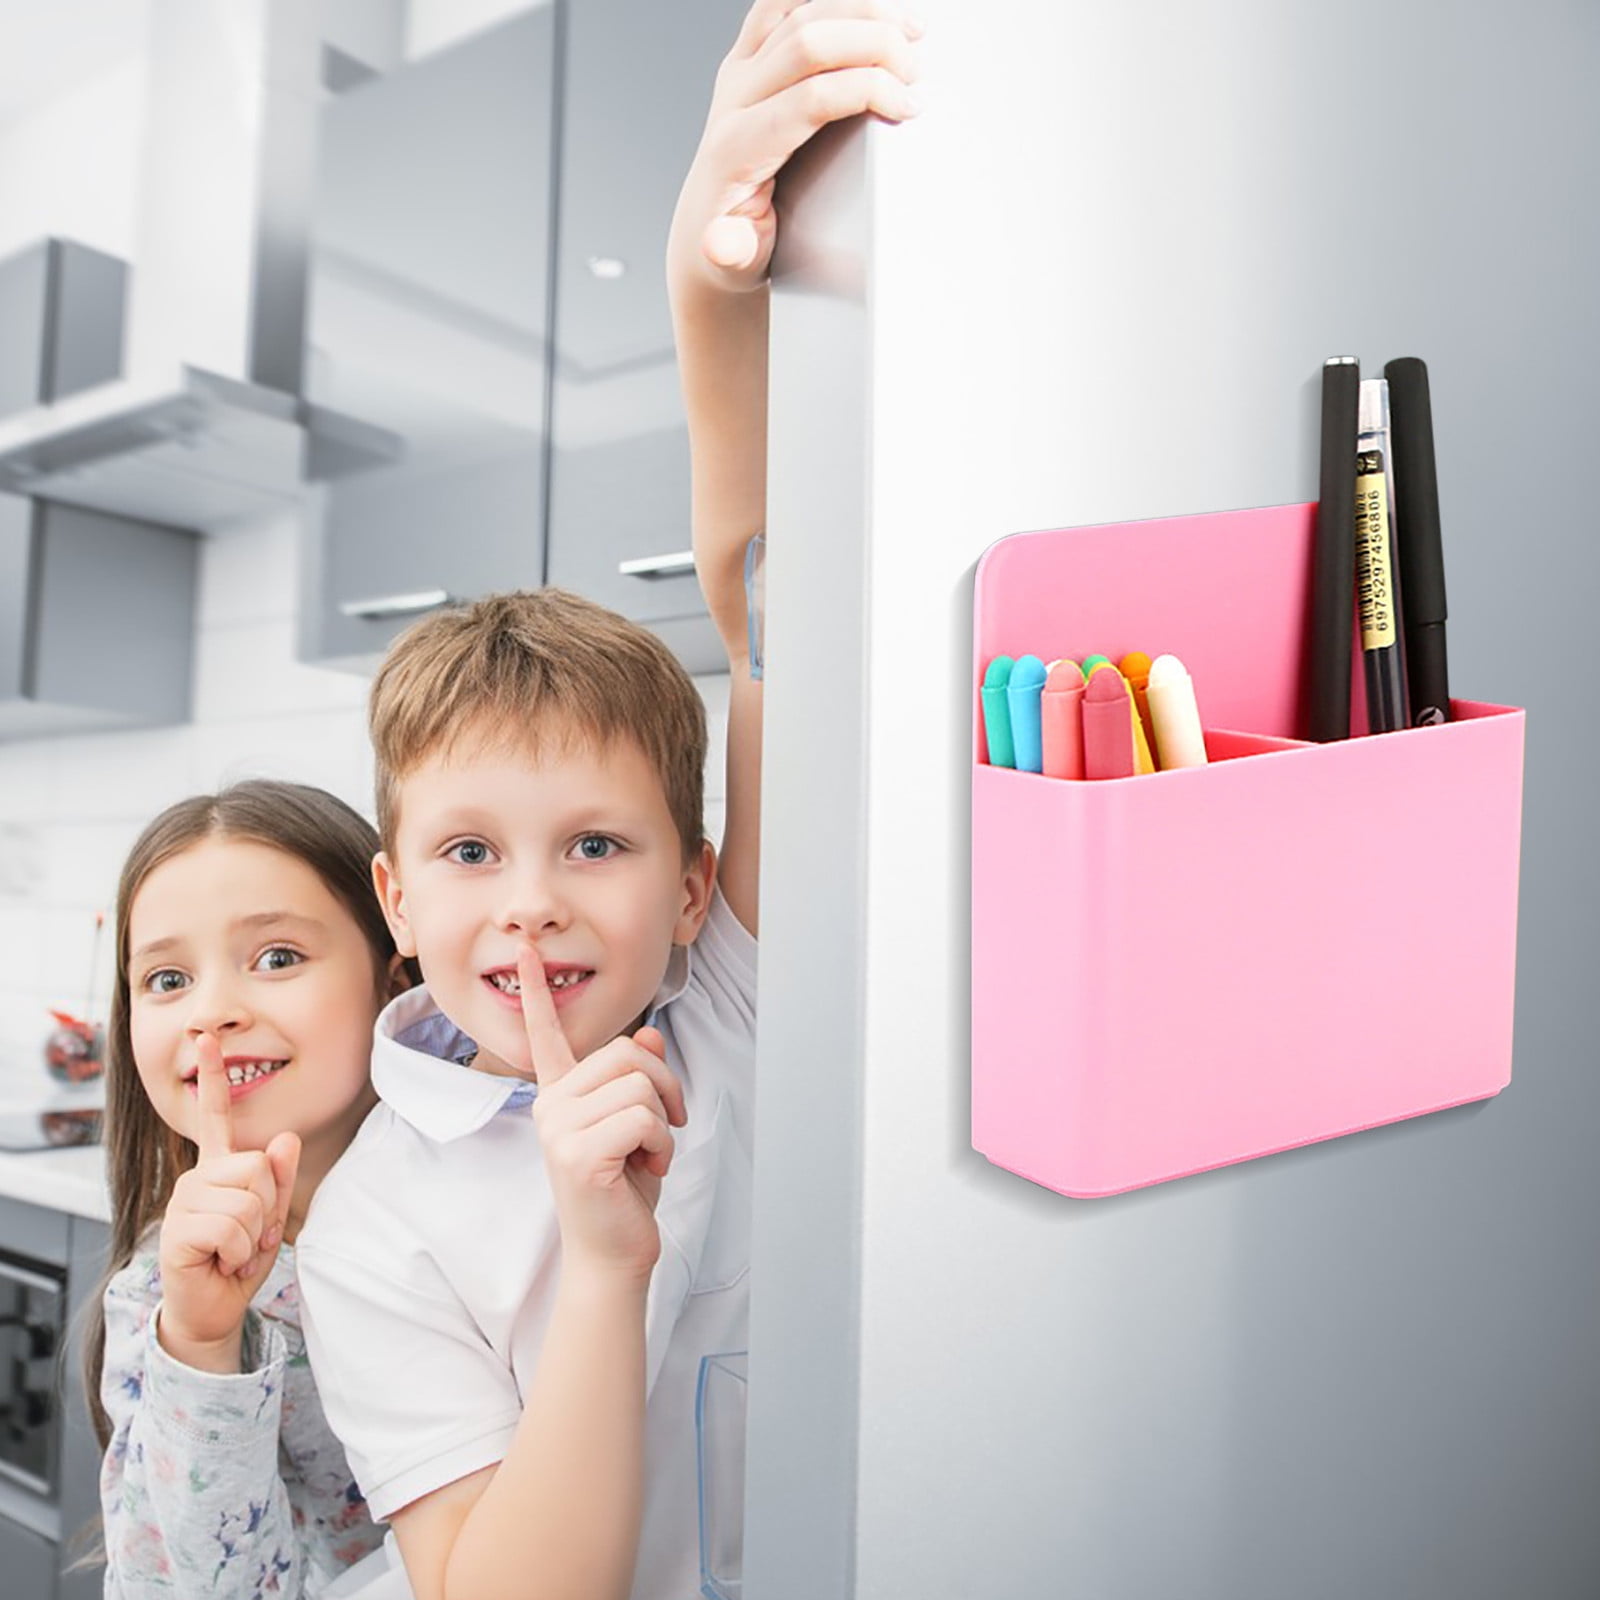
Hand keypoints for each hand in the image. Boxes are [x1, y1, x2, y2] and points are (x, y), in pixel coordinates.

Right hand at [156, 1033, 300, 1372]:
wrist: (213, 1307)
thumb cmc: (240, 1259)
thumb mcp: (271, 1216)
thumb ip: (280, 1179)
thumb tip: (285, 1138)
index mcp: (219, 1168)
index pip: (217, 1116)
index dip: (215, 1077)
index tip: (209, 1039)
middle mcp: (198, 1177)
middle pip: (258, 1167)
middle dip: (268, 1207)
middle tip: (248, 1233)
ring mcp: (185, 1201)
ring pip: (249, 1199)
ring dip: (254, 1234)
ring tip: (234, 1248)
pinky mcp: (178, 1230)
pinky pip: (233, 1227)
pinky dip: (240, 1251)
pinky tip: (222, 1260)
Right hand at [517, 947, 688, 1284]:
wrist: (614, 1253)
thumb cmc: (624, 1190)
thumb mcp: (637, 1125)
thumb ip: (638, 1079)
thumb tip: (649, 1038)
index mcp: (560, 1095)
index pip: (545, 1036)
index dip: (536, 991)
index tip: (525, 952)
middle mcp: (551, 1106)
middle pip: (625, 1055)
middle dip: (664, 1087)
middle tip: (668, 1126)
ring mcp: (559, 1129)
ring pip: (640, 1085)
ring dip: (665, 1121)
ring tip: (651, 1153)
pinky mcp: (577, 1153)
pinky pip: (643, 1117)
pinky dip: (662, 1142)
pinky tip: (649, 1167)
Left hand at [668, 0, 922, 291]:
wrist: (710, 224)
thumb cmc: (738, 242)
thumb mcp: (733, 261)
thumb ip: (729, 251)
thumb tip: (722, 244)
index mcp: (737, 147)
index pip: (811, 96)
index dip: (868, 90)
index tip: (909, 105)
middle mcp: (734, 98)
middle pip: (808, 41)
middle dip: (873, 45)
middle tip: (915, 71)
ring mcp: (739, 70)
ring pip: (800, 9)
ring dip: (862, 11)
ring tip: (910, 32)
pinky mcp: (747, 54)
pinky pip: (783, 3)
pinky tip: (869, 8)